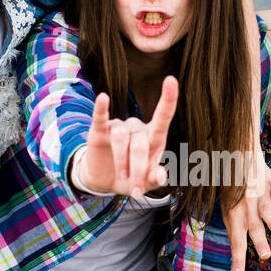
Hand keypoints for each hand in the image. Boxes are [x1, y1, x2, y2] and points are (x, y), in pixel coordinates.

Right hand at [74, 77, 177, 197]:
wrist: (104, 181)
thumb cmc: (131, 178)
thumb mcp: (145, 183)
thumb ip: (154, 179)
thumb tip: (160, 175)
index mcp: (153, 137)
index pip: (162, 117)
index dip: (168, 100)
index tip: (171, 80)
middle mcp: (137, 128)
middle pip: (140, 143)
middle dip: (139, 168)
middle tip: (137, 190)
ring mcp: (118, 127)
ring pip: (122, 139)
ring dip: (122, 161)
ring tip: (122, 178)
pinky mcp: (99, 130)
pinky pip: (100, 117)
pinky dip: (101, 108)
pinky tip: (103, 98)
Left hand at [224, 143, 270, 270]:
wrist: (236, 158)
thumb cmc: (233, 192)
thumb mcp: (228, 210)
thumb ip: (236, 233)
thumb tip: (236, 262)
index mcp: (234, 217)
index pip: (236, 242)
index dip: (237, 259)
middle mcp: (246, 208)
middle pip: (253, 228)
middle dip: (259, 242)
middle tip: (266, 256)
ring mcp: (258, 195)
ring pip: (265, 210)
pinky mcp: (269, 183)